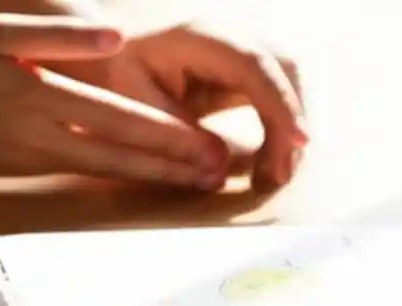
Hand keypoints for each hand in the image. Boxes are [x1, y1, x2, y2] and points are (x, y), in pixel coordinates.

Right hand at [0, 14, 226, 189]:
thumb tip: (115, 37)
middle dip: (171, 166)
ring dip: (151, 179)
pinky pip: (83, 176)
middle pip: (120, 154)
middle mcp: (41, 136)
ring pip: (105, 171)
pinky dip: (118, 179)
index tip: (206, 145)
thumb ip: (53, 34)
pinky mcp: (25, 171)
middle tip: (216, 174)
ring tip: (192, 184)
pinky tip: (141, 180)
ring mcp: (34, 160)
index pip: (117, 118)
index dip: (165, 134)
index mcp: (37, 95)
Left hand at [42, 22, 307, 191]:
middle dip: (290, 122)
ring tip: (271, 176)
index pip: (254, 66)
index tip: (300, 139)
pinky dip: (277, 126)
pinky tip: (267, 162)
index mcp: (200, 35)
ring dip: (287, 127)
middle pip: (283, 69)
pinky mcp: (238, 70)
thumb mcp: (132, 102)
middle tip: (279, 176)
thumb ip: (173, 133)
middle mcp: (228, 34)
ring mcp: (237, 49)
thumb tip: (218, 171)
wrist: (101, 51)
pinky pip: (271, 93)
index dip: (281, 102)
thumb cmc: (110, 71)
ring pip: (284, 80)